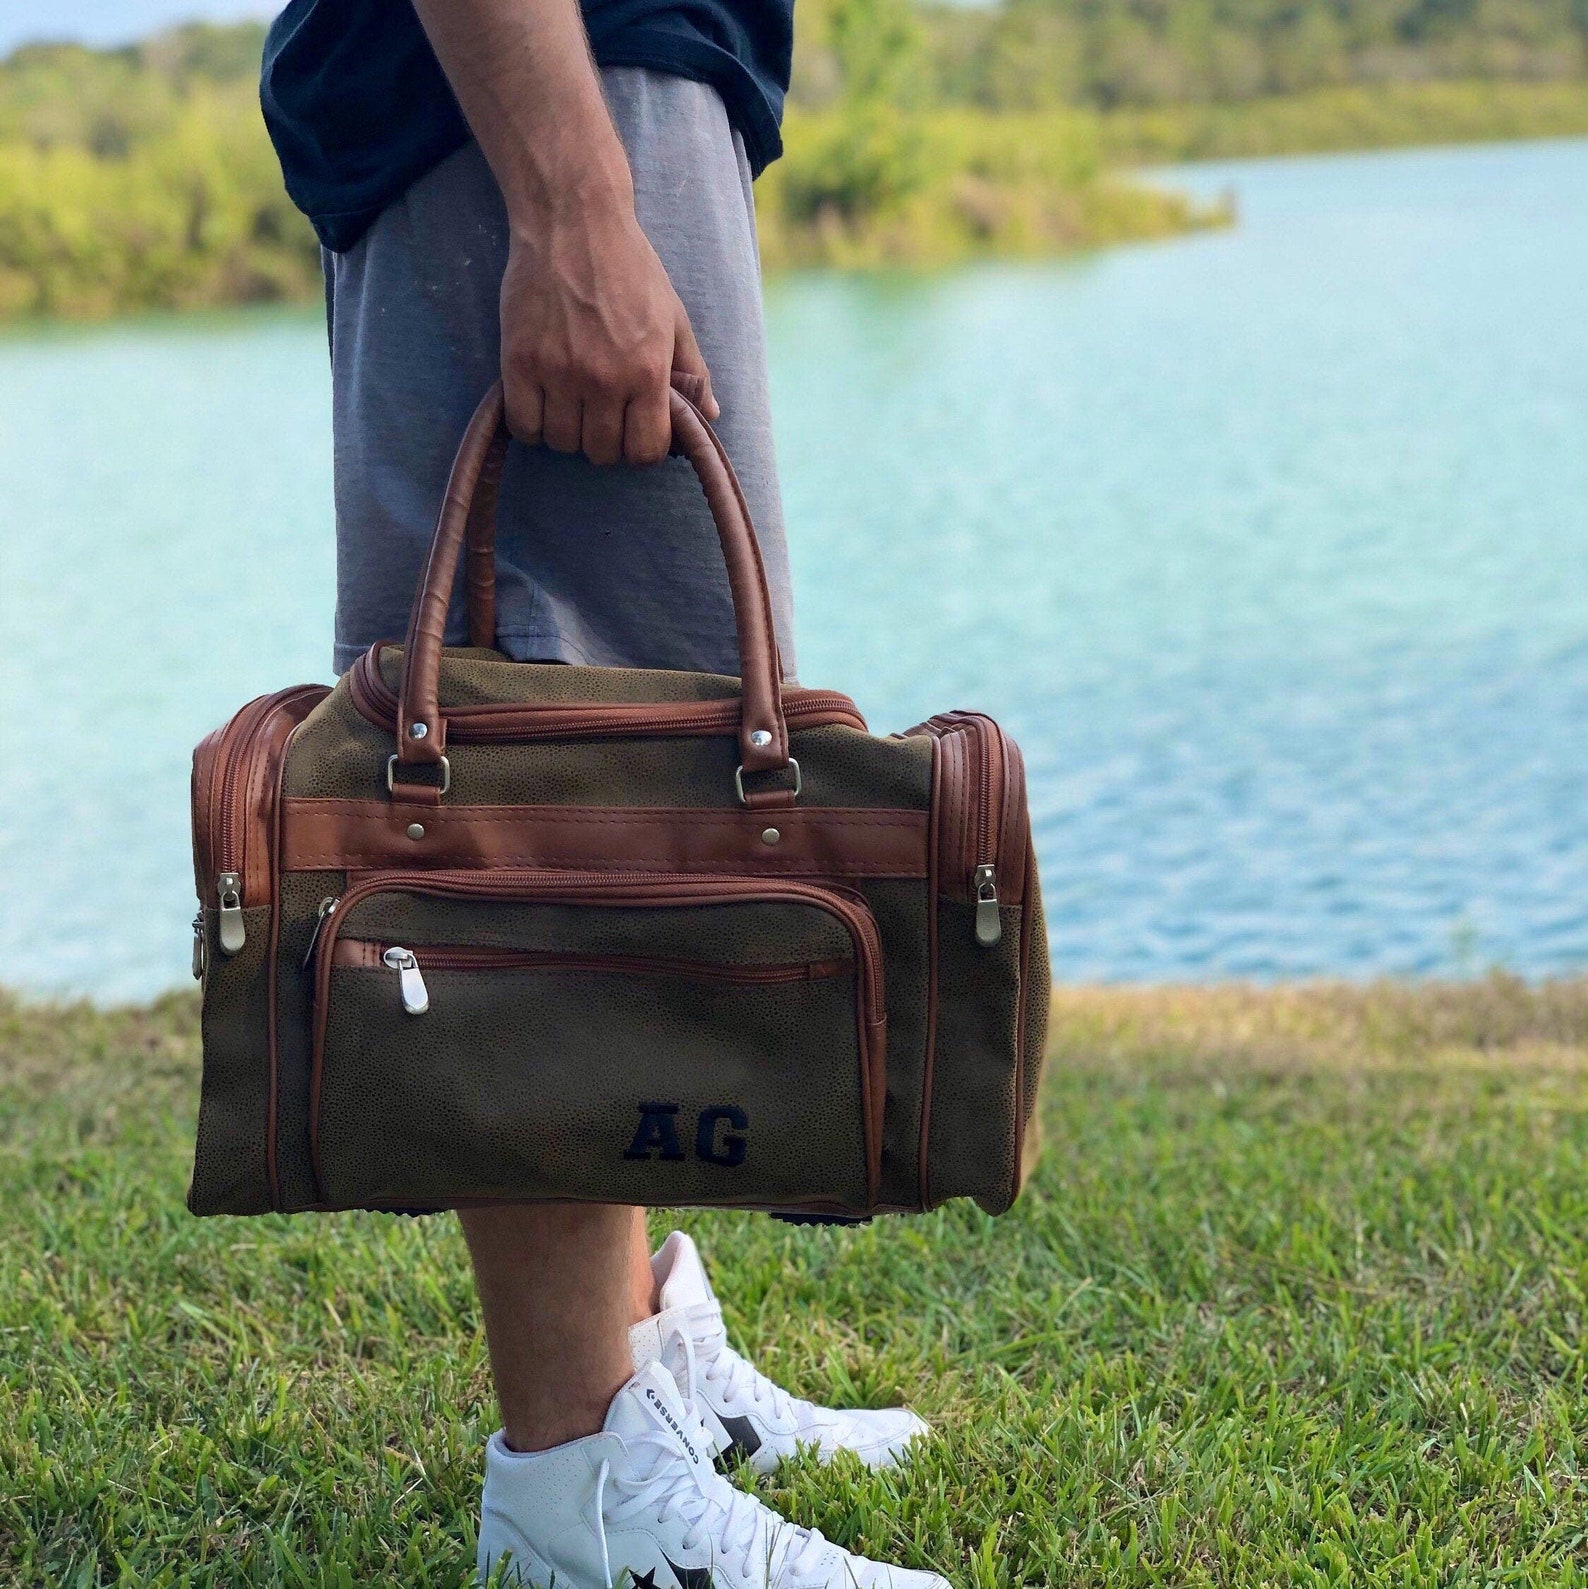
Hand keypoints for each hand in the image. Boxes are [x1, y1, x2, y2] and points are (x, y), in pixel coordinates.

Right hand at [499, 194, 718, 466]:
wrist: (573, 219)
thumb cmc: (631, 267)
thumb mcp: (674, 316)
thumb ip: (693, 371)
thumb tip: (709, 416)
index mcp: (647, 372)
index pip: (644, 451)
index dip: (640, 449)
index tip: (632, 432)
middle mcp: (604, 379)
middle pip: (601, 453)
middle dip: (604, 441)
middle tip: (600, 415)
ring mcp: (559, 372)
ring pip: (562, 442)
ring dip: (568, 432)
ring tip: (571, 404)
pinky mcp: (520, 361)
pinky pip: (523, 425)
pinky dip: (532, 423)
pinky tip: (541, 402)